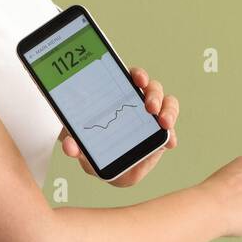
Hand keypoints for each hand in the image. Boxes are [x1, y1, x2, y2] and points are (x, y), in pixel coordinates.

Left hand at [57, 66, 178, 187]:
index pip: (132, 77)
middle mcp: (138, 102)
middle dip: (154, 94)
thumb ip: (74, 144)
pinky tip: (168, 142)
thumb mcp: (79, 144)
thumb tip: (69, 146)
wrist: (103, 166)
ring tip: (163, 123)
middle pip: (153, 88)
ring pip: (167, 105)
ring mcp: (152, 119)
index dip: (138, 74)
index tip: (137, 79)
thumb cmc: (91, 146)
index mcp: (119, 95)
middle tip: (150, 107)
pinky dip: (171, 135)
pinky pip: (170, 132)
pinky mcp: (160, 137)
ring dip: (168, 111)